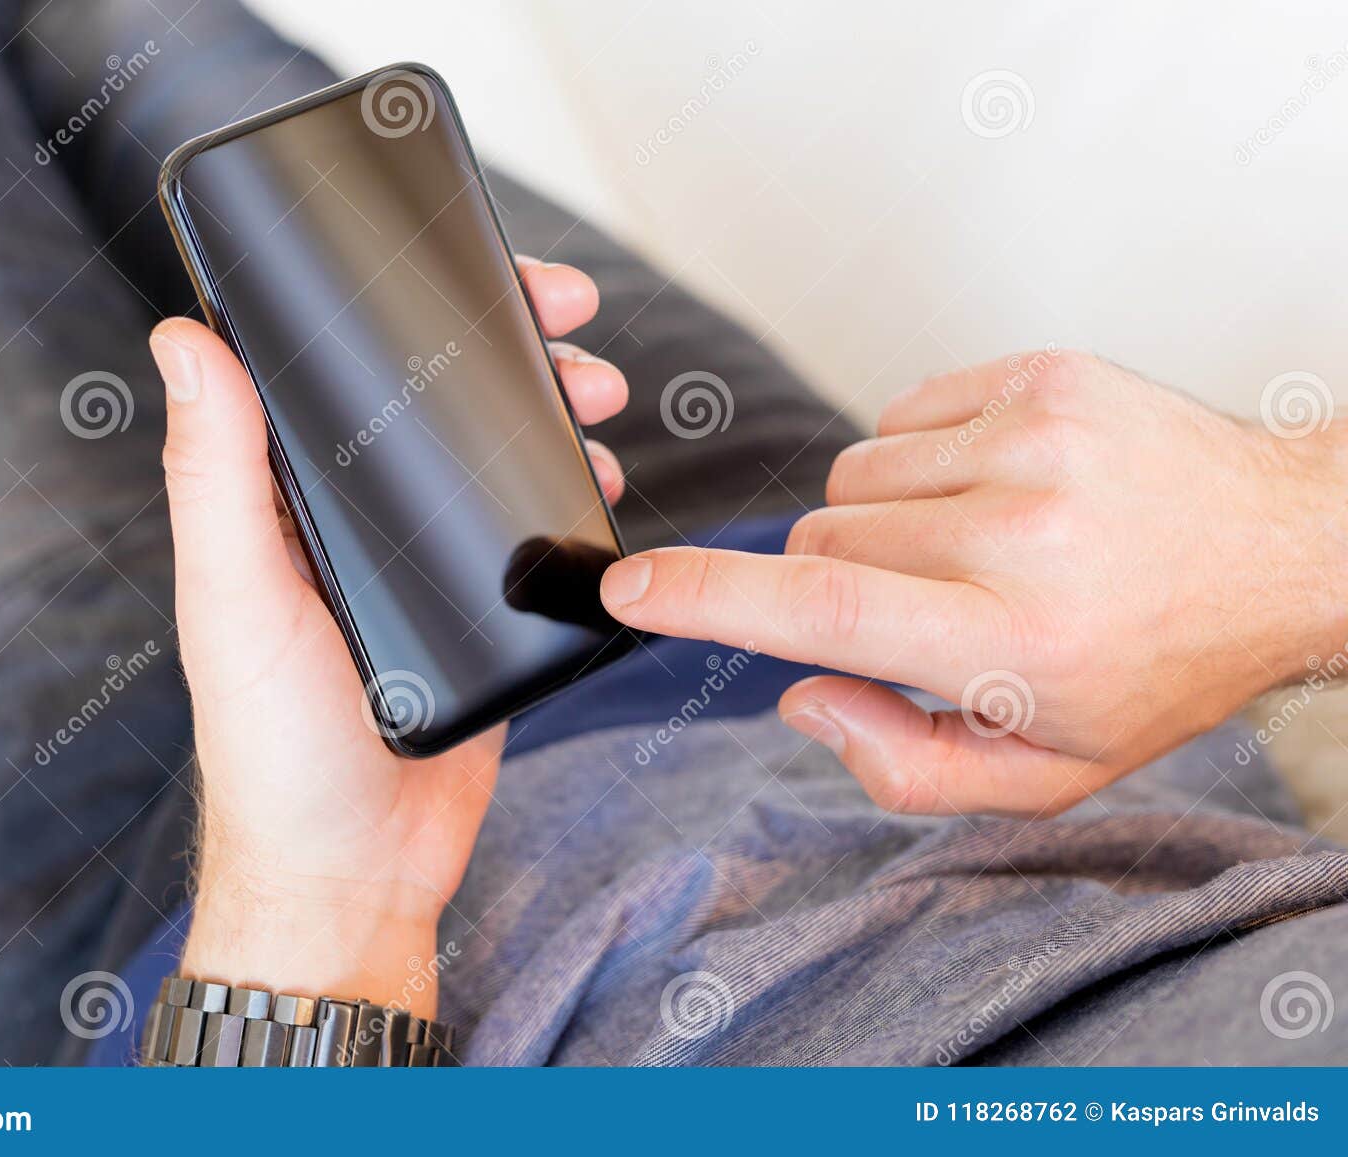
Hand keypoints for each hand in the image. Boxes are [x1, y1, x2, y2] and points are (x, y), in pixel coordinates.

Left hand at [151, 257, 626, 1008]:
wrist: (357, 876)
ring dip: (543, 409)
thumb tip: (184, 340)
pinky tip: (599, 482)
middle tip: (572, 318)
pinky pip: (524, 530)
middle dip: (503, 342)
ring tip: (600, 397)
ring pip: (484, 455)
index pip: (327, 368)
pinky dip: (562, 491)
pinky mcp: (473, 612)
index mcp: (277, 501)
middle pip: (424, 396)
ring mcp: (414, 564)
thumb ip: (215, 477)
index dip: (393, 302)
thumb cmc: (274, 755)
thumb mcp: (237, 603)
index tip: (466, 263)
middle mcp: (345, 520)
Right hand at [599, 350, 1347, 816]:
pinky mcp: (1037, 376)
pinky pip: (897, 420)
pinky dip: (915, 465)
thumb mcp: (1045, 773)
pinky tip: (990, 492)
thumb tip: (803, 697)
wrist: (1277, 547)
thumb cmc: (1154, 665)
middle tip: (924, 608)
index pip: (825, 610)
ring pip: (851, 483)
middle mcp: (1021, 530)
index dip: (708, 600)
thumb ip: (902, 766)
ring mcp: (1031, 438)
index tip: (631, 589)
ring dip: (878, 525)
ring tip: (969, 546)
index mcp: (1017, 639)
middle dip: (835, 587)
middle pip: (820, 545)